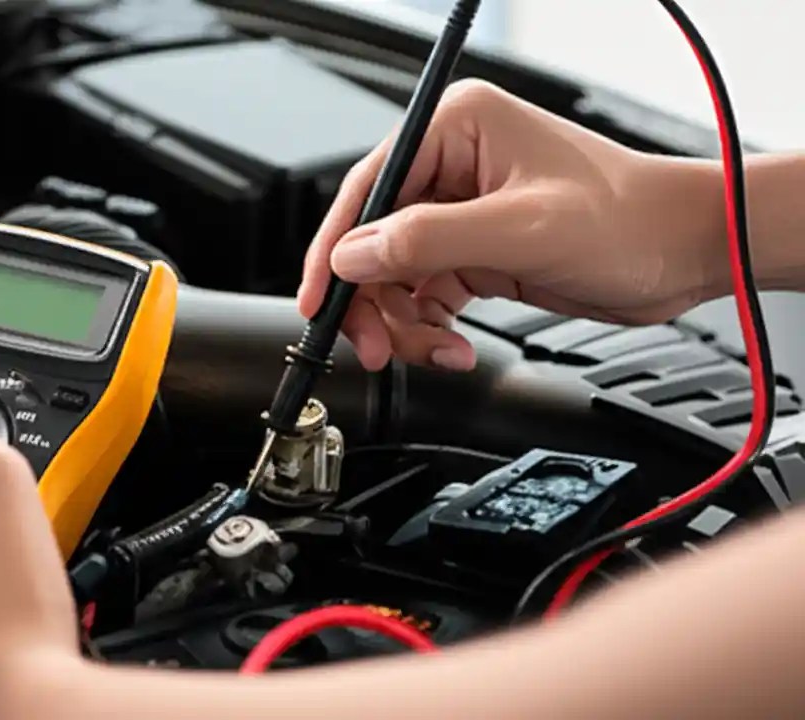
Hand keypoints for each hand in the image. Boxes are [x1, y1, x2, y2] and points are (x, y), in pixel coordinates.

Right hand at [299, 79, 724, 371]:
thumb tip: (354, 255)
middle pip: (371, 240)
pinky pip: (422, 296)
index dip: (335, 248)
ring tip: (436, 349)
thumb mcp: (522, 229)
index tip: (319, 298)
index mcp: (456, 129)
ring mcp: (459, 212)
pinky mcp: (472, 252)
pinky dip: (428, 329)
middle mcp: (450, 166)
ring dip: (403, 323)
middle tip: (374, 344)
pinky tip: (453, 345)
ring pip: (392, 276)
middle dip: (371, 299)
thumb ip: (428, 240)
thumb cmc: (629, 218)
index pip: (367, 188)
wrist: (683, 253)